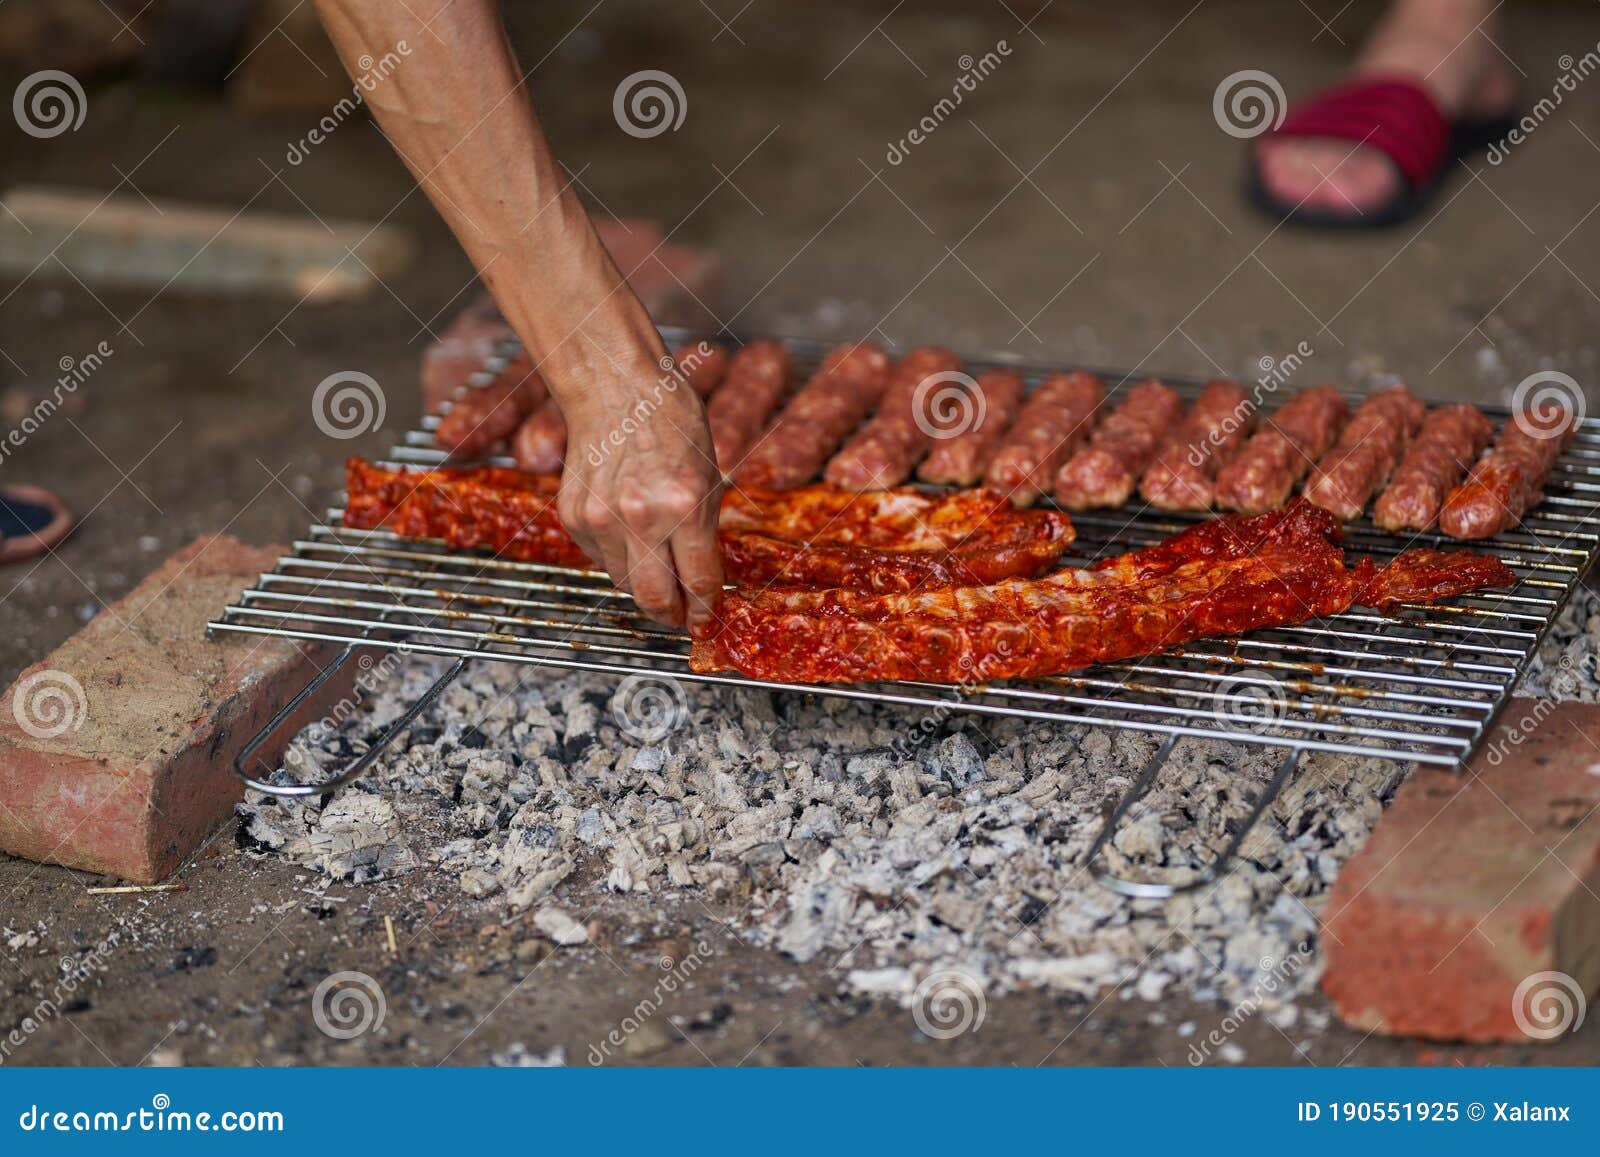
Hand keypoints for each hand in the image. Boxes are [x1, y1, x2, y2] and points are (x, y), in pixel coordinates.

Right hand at [554, 345, 724, 630]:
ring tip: (655, 563)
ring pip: (624, 583)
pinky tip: (627, 531)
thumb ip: (703, 532)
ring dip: (644, 584)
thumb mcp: (707, 476)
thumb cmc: (669, 422)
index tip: (704, 621)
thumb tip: (699, 582)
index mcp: (684, 505)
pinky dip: (617, 557)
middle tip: (681, 616)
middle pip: (655, 600)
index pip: (698, 581)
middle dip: (671, 615)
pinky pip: (599, 559)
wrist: (613, 388)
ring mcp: (600, 519)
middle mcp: (640, 517)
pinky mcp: (572, 517)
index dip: (704, 610)